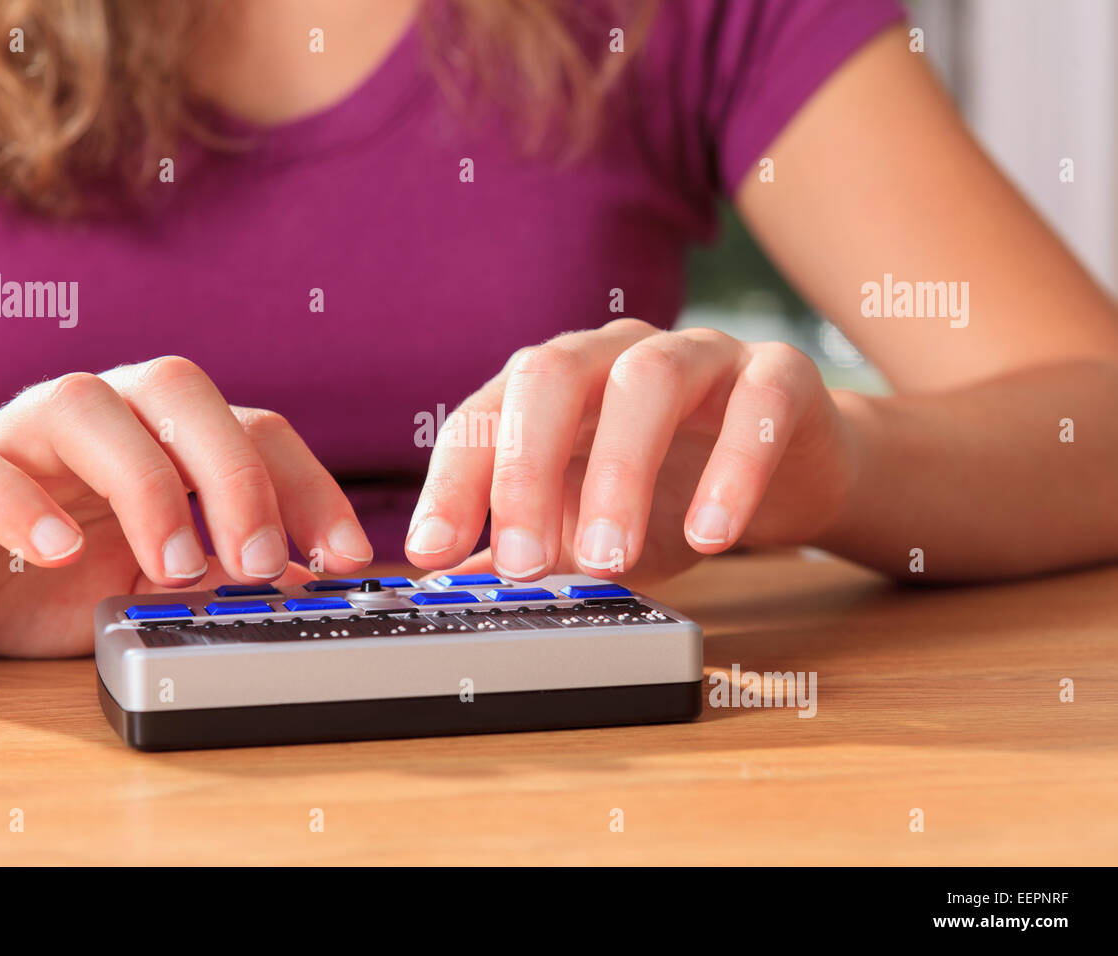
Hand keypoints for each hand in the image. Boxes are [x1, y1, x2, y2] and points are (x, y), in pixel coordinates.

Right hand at [0, 356, 371, 656]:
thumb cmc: (34, 583)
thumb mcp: (142, 595)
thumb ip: (210, 584)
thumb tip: (301, 588)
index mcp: (157, 440)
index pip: (252, 431)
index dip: (309, 487)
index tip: (347, 557)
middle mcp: (96, 420)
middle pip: (178, 390)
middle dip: (235, 474)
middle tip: (261, 563)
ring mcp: (14, 436)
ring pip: (82, 404)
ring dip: (143, 485)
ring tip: (173, 569)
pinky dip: (15, 498)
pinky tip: (54, 552)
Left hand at [405, 319, 856, 583]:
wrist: (789, 475)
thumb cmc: (673, 496)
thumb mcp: (586, 531)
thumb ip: (529, 552)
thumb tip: (454, 590)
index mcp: (553, 387)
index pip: (484, 416)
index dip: (452, 481)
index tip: (431, 551)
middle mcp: (614, 354)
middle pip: (551, 377)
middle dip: (525, 470)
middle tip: (523, 565)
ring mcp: (698, 356)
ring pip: (647, 382)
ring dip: (621, 472)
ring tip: (610, 559)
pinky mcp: (777, 376)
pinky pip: (757, 403)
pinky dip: (733, 467)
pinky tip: (714, 536)